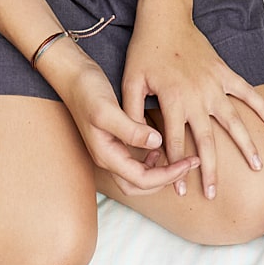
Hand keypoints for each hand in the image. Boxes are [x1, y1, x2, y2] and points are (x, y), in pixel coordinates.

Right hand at [52, 51, 198, 196]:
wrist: (72, 78)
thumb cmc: (87, 92)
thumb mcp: (108, 110)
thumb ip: (131, 130)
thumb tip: (156, 144)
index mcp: (107, 155)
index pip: (141, 179)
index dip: (167, 175)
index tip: (190, 161)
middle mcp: (109, 159)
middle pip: (139, 186)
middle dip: (166, 179)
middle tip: (191, 163)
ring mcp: (111, 152)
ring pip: (138, 178)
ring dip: (160, 173)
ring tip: (180, 157)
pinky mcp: (114, 143)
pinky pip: (135, 163)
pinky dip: (152, 161)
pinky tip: (161, 145)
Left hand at [123, 7, 263, 198]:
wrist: (165, 20)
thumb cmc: (143, 54)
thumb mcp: (129, 86)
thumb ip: (133, 115)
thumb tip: (136, 143)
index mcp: (173, 103)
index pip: (175, 146)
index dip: (176, 170)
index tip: (181, 192)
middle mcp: (197, 97)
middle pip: (207, 141)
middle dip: (210, 170)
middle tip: (213, 193)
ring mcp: (214, 85)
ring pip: (233, 121)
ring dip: (245, 145)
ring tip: (256, 167)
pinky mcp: (224, 73)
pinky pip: (245, 93)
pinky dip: (260, 108)